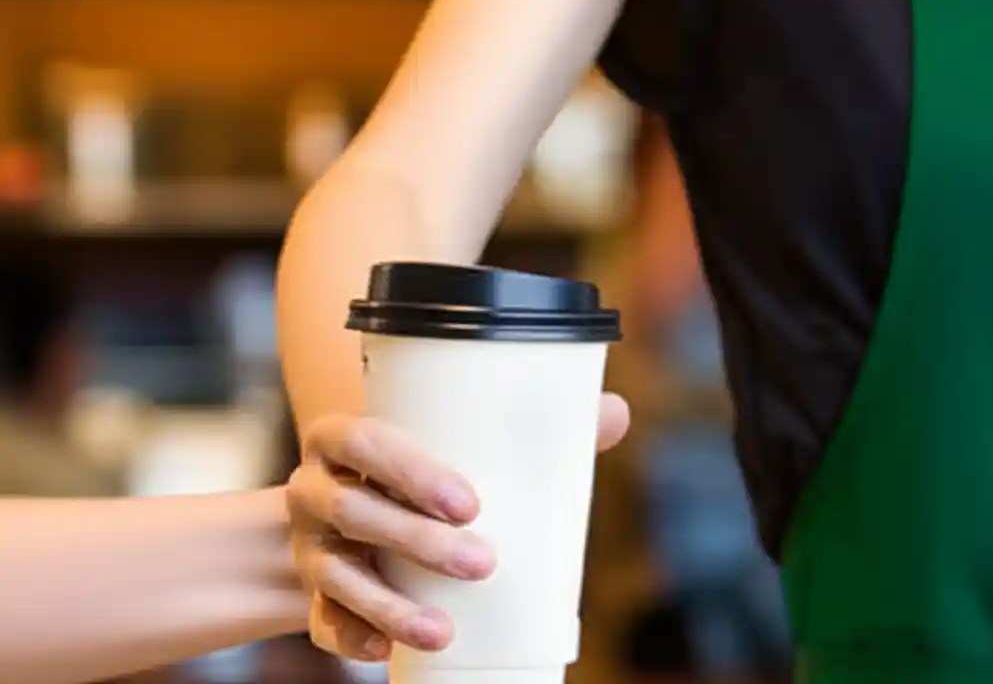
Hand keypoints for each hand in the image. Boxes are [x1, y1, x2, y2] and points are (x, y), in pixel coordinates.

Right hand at [286, 393, 629, 660]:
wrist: (345, 522)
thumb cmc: (417, 473)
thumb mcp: (455, 445)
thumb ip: (527, 431)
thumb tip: (613, 412)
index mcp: (345, 439)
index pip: (366, 441)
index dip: (411, 470)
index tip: (470, 503)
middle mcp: (316, 489)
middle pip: (355, 511)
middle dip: (418, 541)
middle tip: (484, 563)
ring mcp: (309, 546)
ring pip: (338, 574)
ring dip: (390, 605)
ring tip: (443, 631)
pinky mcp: (312, 595)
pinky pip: (323, 622)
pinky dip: (354, 637)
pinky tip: (388, 652)